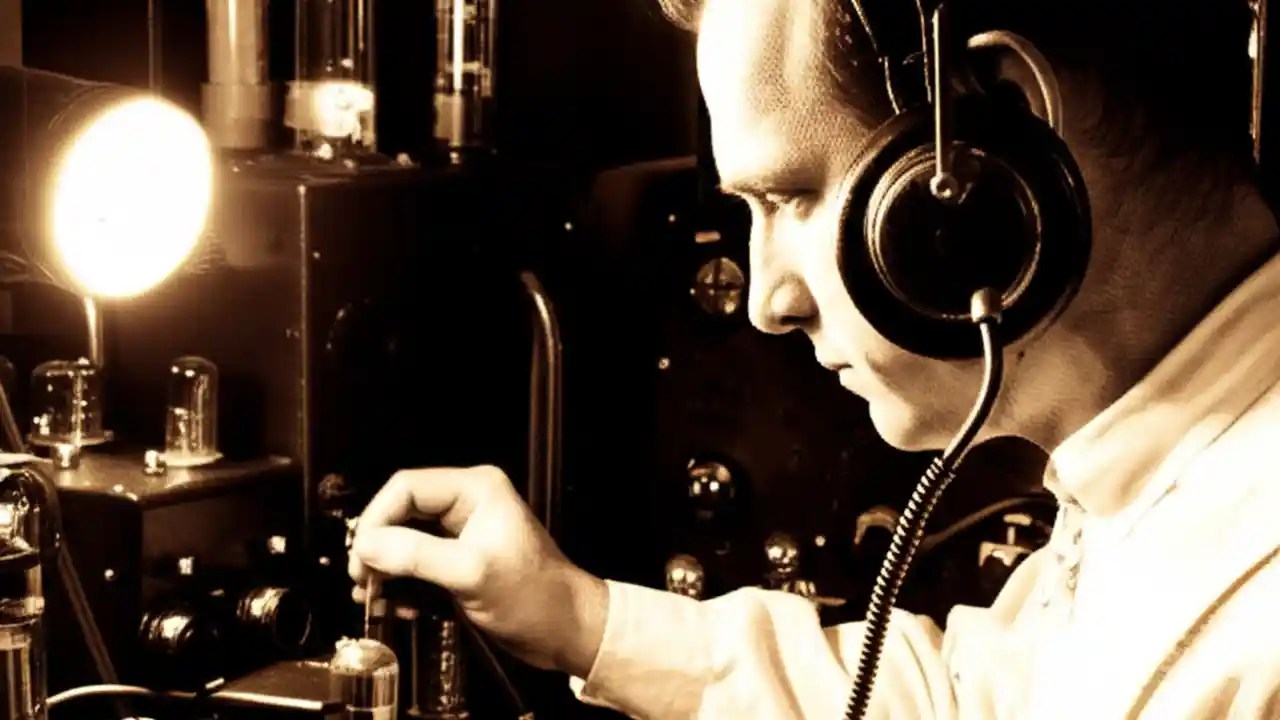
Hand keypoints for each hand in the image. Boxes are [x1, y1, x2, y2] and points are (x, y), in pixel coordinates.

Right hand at [348, 465, 607, 674]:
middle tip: (361, 578)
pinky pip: (417, 559)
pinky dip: (400, 578)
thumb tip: (368, 546)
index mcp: (476, 489)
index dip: (377, 519)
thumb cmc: (533, 597)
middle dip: (377, 543)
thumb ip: (417, 555)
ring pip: (405, 536)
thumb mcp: (471, 573)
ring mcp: (463, 530)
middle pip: (402, 510)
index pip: (406, 487)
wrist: (566, 629)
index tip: (362, 556)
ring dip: (384, 563)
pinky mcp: (459, 558)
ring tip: (368, 592)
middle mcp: (467, 502)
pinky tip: (390, 601)